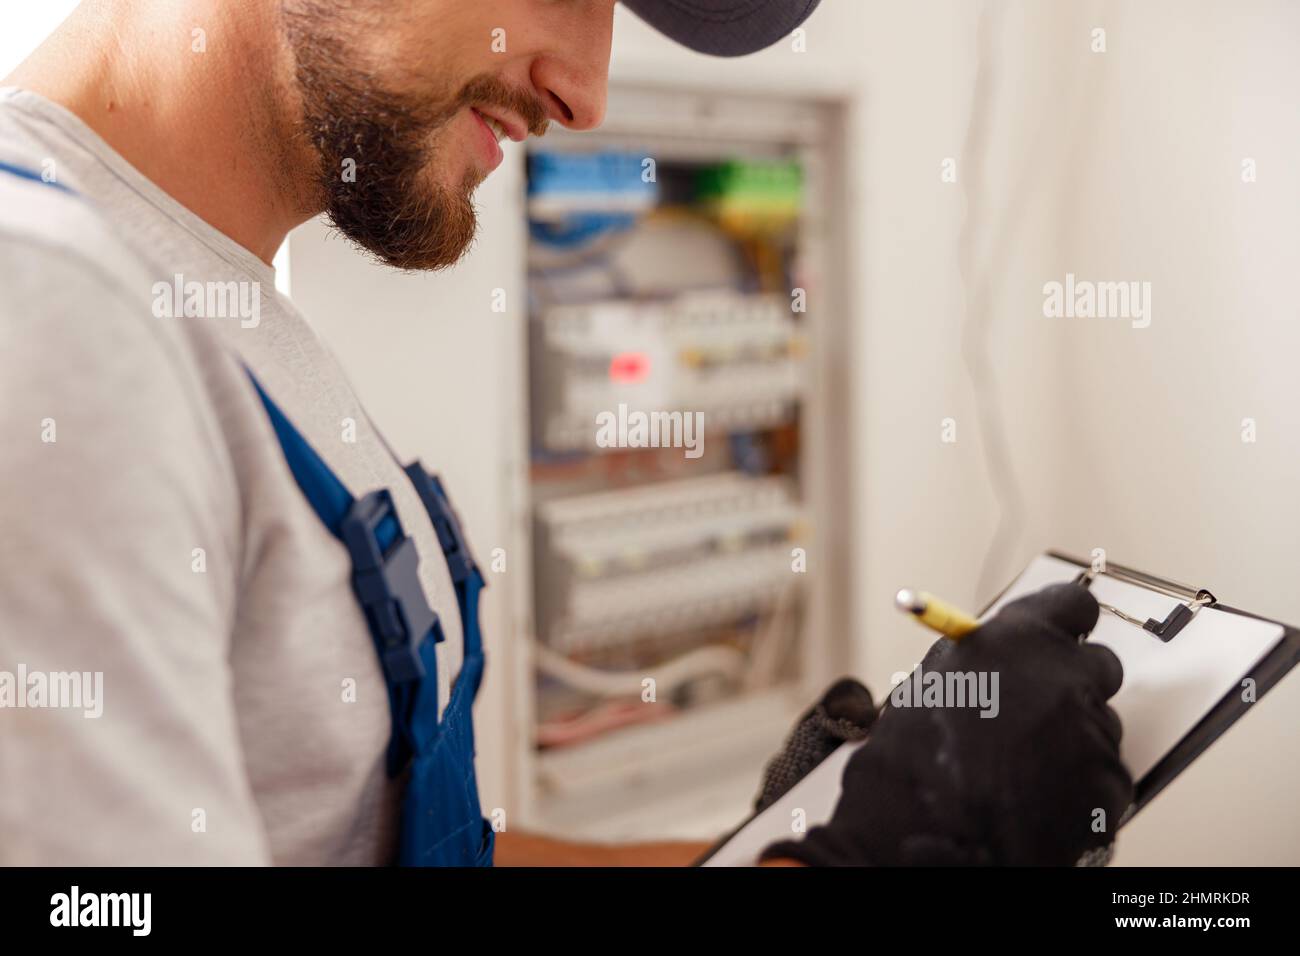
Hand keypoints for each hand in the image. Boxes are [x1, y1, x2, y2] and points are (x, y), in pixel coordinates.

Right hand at [761, 583, 1131, 865]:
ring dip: (1072, 740)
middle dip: (1074, 685)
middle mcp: (1064, 677)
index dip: (1067, 623)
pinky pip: (1105, 777)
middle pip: (1098, 666)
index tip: (1062, 635)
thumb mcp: (936, 680)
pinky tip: (1036, 797)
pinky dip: (1080, 787)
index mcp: (1019, 642)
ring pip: (1099, 726)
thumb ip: (985, 658)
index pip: (1072, 606)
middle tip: (1037, 714)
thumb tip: (1006, 656)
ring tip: (1022, 770)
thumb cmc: (914, 762)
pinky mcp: (1109, 784)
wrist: (921, 833)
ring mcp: (1092, 732)